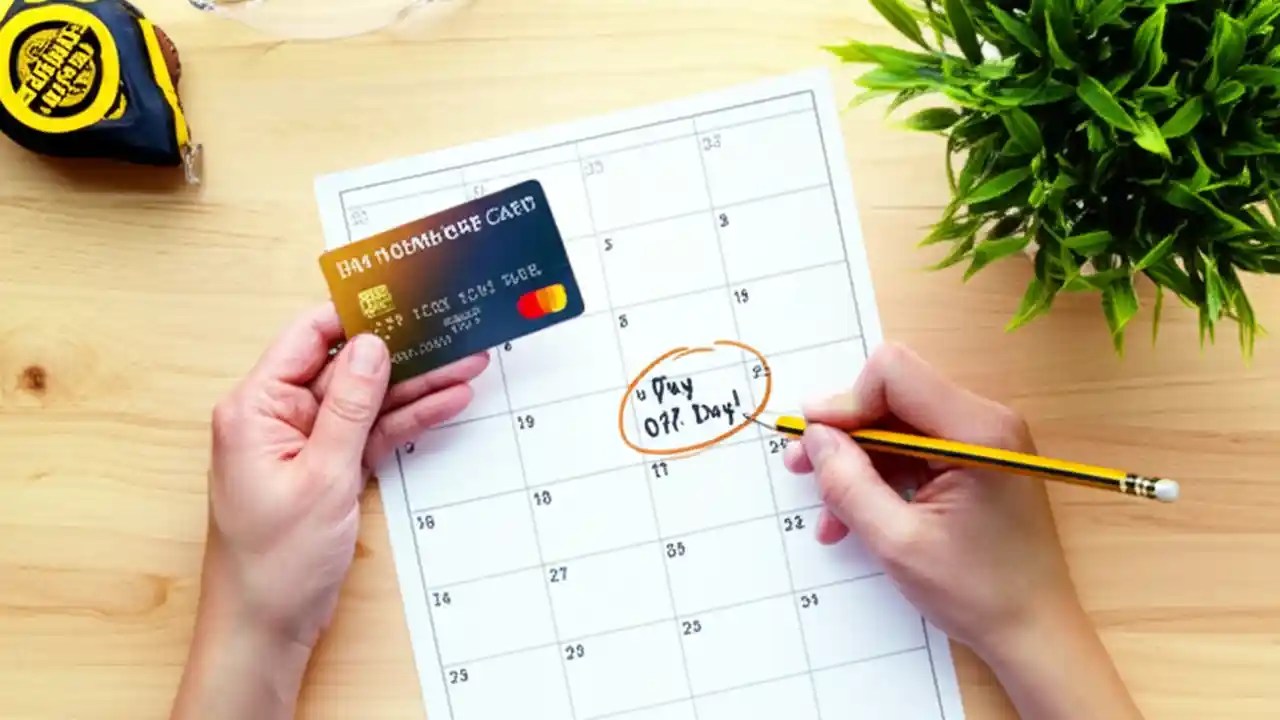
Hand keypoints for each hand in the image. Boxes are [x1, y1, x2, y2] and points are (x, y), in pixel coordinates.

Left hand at [171, 303, 487, 719]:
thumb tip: (372, 346)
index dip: (356, 313)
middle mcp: (276, 417)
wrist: (268, 628)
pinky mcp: (328, 467)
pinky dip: (406, 420)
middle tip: (450, 329)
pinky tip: (446, 402)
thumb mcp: (321, 476)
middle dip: (401, 350)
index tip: (402, 295)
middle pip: (346, 366)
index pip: (309, 337)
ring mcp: (305, 442)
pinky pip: (371, 431)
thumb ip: (349, 406)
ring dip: (415, 385)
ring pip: (367, 399)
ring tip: (467, 363)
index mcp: (254, 407)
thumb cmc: (273, 563)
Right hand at [786, 343, 1141, 718]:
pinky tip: (853, 518)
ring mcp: (981, 441)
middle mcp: (984, 422)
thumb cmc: (977, 593)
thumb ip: (849, 483)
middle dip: (844, 433)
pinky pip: (913, 451)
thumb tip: (814, 436)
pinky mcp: (974, 461)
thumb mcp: (897, 541)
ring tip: (827, 510)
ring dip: (856, 462)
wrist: (1034, 632)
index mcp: (976, 431)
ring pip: (896, 425)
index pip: (895, 372)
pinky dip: (879, 477)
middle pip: (892, 395)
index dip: (846, 402)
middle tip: (801, 468)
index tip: (816, 444)